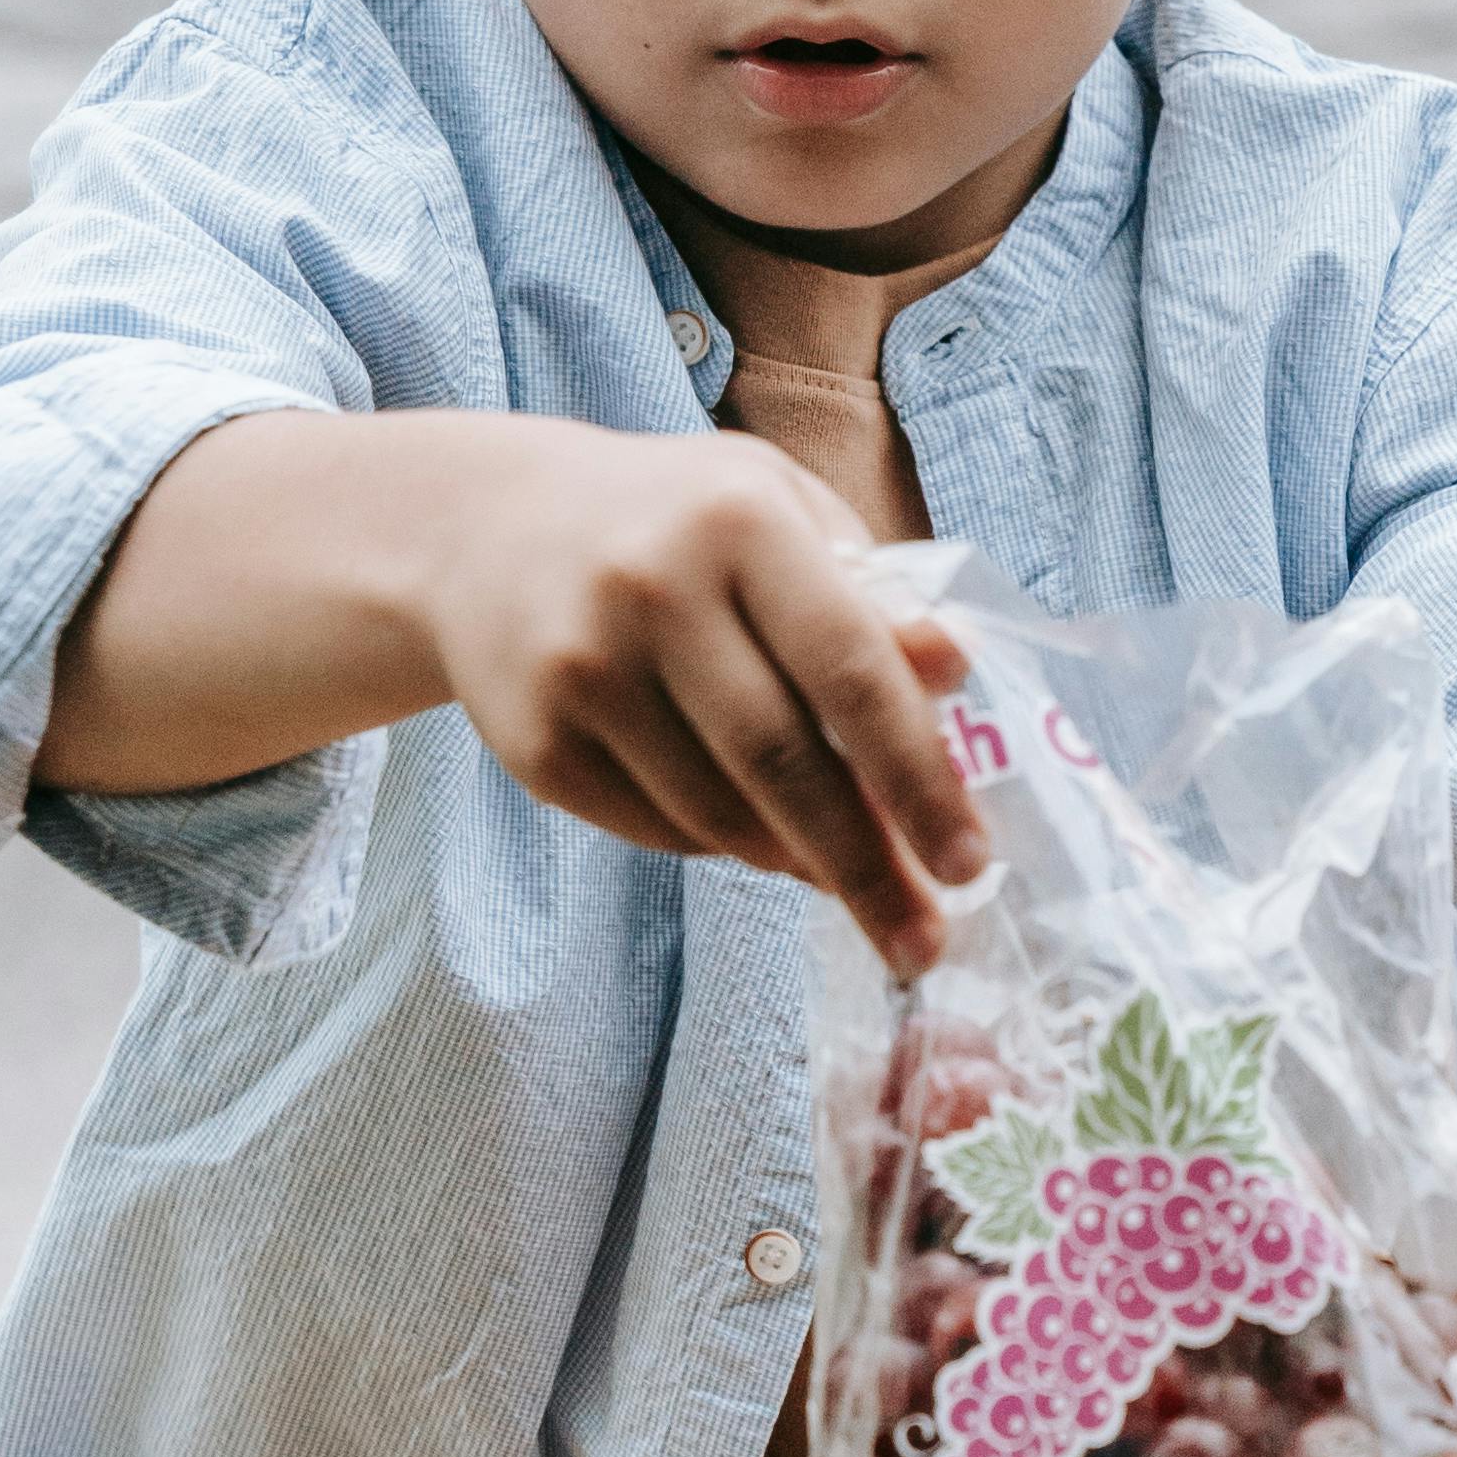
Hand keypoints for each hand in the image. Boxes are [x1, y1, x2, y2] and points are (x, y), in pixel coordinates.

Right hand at [420, 422, 981, 974]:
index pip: (851, 669)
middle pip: (784, 764)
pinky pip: (660, 831)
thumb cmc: (678, 525)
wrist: (485, 530)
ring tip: (840, 873)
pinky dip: (721, 847)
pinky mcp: (536, 743)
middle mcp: (654, 590)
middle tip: (923, 938)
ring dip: (797, 861)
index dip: (917, 776)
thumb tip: (955, 672)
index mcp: (740, 521)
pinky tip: (749, 831)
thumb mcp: (781, 517)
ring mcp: (585, 671)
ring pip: (720, 815)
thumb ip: (869, 594)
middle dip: (867, 867)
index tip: (971, 861)